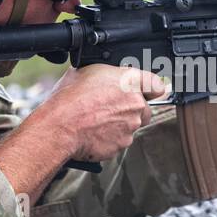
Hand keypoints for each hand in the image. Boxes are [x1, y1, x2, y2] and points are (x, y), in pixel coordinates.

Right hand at [35, 64, 168, 159]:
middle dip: (131, 110)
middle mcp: (136, 104)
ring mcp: (131, 126)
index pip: (156, 85)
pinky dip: (109, 139)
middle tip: (110, 109)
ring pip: (131, 127)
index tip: (147, 92)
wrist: (60, 126)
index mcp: (129, 81)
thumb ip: (105, 75)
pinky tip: (93, 133)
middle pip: (145, 110)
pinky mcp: (122, 144)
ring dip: (118, 125)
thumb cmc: (69, 99)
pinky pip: (119, 141)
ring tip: (95, 121)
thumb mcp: (85, 72)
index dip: (150, 89)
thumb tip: (104, 77)